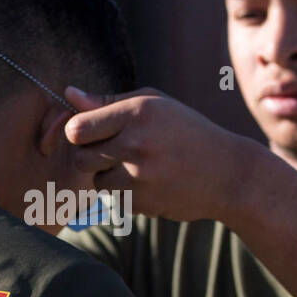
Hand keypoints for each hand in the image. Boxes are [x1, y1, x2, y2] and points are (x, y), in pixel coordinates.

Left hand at [62, 86, 250, 222]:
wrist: (228, 173)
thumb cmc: (187, 132)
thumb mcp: (155, 105)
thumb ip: (108, 102)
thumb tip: (68, 93)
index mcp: (138, 112)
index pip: (77, 129)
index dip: (77, 133)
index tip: (90, 133)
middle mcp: (136, 143)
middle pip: (80, 158)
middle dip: (90, 156)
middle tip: (114, 152)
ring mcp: (140, 176)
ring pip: (96, 182)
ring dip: (109, 177)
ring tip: (138, 167)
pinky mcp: (143, 202)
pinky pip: (115, 200)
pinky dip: (126, 194)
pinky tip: (152, 183)